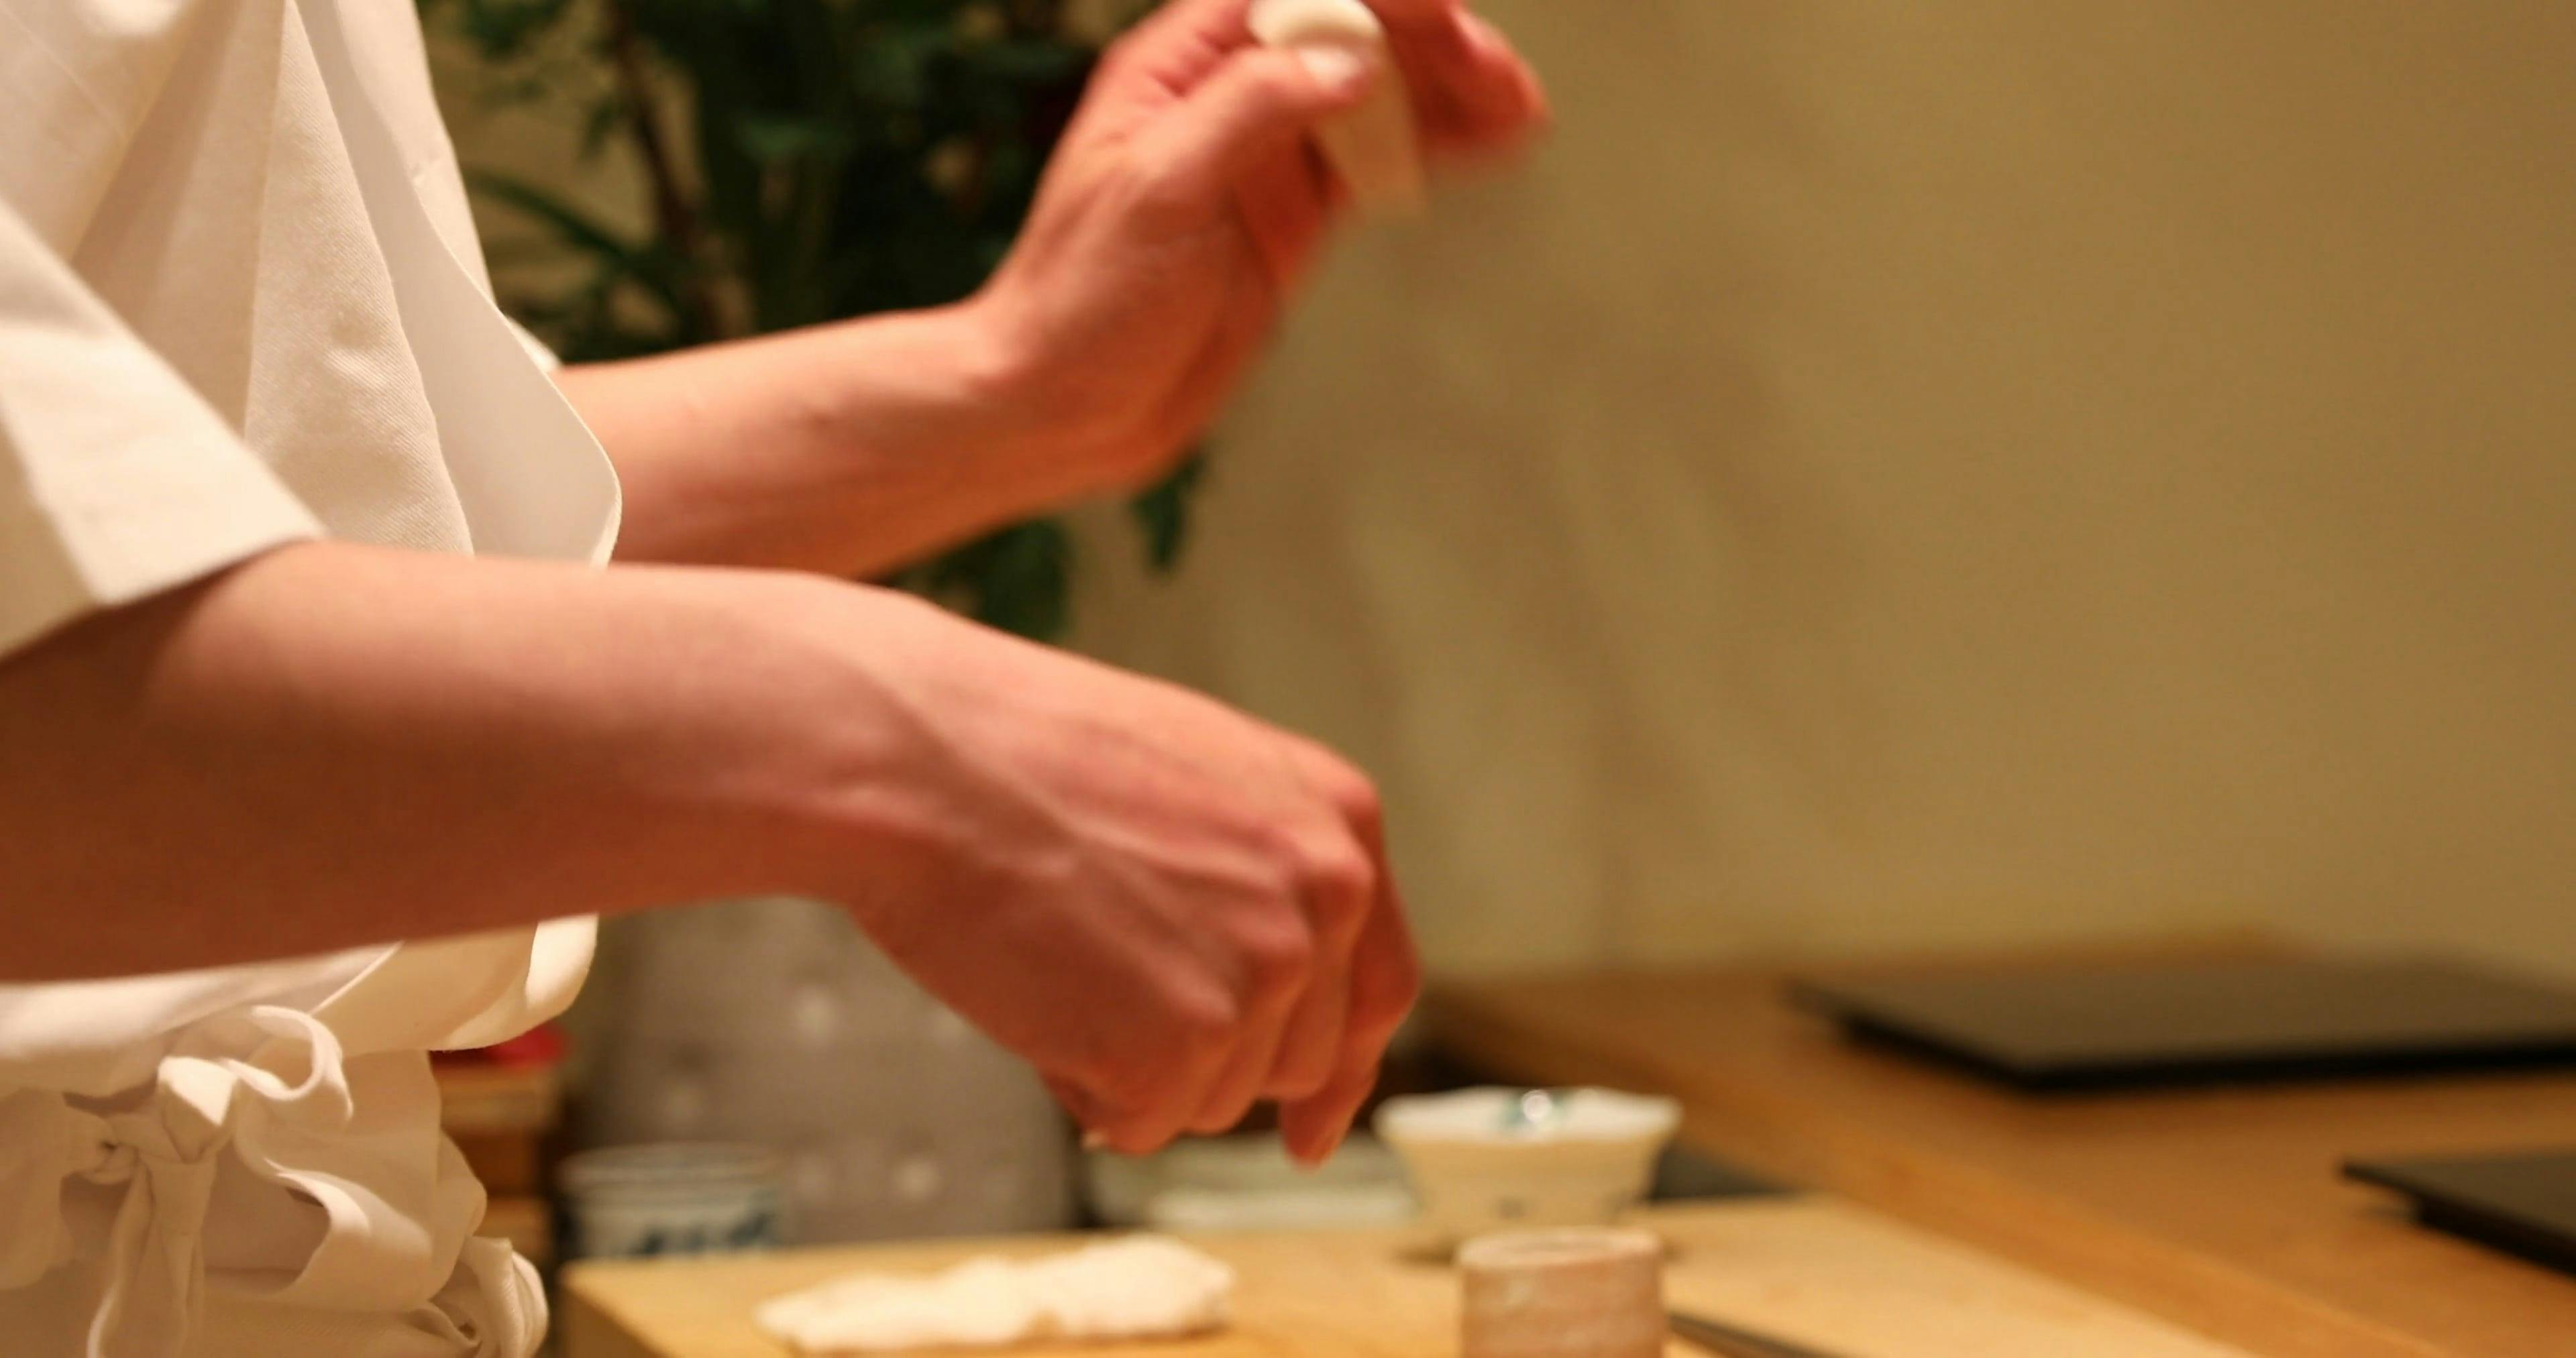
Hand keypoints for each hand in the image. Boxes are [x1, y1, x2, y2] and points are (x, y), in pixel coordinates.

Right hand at [802, 590, 1420, 1161]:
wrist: (922, 756)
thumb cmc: (1020, 755)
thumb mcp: (1190, 777)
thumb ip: (1258, 870)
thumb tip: (1270, 993)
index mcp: (1337, 822)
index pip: (1375, 987)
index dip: (1342, 1070)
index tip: (1310, 1132)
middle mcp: (1326, 899)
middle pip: (1294, 1060)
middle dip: (1205, 1057)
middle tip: (1100, 985)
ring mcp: (1264, 975)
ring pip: (1215, 1098)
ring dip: (1135, 1065)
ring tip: (1059, 960)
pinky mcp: (1186, 1046)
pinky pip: (1141, 1123)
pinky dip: (1080, 1086)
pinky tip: (1037, 998)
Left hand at [970, 0, 1545, 499]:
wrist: (1064, 407)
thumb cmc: (1078, 297)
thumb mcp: (1156, 190)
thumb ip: (1249, 113)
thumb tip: (1347, 60)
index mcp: (1177, 67)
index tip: (1435, 8)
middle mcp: (1229, 99)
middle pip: (1348, 33)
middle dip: (1426, 40)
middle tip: (1492, 70)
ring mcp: (1269, 159)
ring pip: (1378, 96)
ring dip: (1449, 91)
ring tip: (1519, 103)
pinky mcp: (1296, 218)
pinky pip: (1381, 162)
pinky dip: (1438, 149)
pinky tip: (1493, 141)